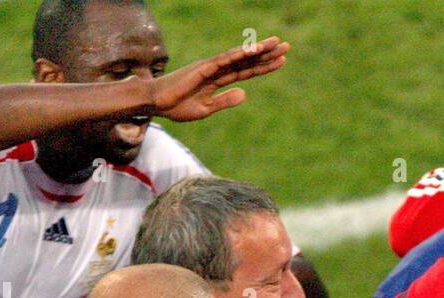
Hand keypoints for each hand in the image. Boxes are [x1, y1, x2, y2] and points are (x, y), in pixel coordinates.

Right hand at [150, 37, 289, 121]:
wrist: (157, 104)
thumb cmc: (178, 106)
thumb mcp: (206, 108)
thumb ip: (225, 101)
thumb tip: (245, 94)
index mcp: (219, 80)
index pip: (246, 71)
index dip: (264, 66)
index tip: (282, 61)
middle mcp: (217, 69)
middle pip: (247, 60)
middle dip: (266, 54)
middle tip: (286, 46)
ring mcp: (210, 67)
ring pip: (238, 57)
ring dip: (257, 50)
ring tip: (275, 44)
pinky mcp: (203, 68)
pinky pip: (224, 60)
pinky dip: (238, 54)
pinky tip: (252, 50)